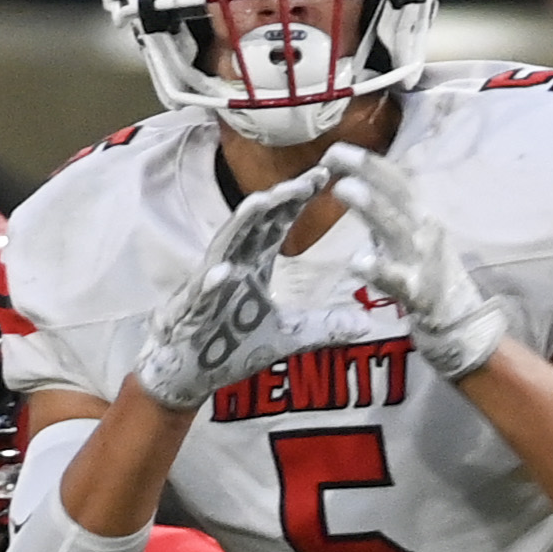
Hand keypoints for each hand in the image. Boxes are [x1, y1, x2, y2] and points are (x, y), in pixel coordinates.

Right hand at [133, 181, 348, 411]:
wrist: (187, 375)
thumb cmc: (228, 347)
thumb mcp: (288, 337)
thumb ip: (324, 327)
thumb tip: (365, 323)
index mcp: (252, 265)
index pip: (277, 224)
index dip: (296, 200)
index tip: (323, 176)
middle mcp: (230, 265)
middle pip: (254, 225)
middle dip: (277, 200)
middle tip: (304, 181)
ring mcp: (207, 286)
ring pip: (224, 247)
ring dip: (242, 225)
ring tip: (261, 202)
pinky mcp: (191, 313)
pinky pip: (200, 295)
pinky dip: (211, 282)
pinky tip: (223, 272)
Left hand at [317, 144, 506, 380]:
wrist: (460, 318)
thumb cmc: (428, 273)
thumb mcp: (410, 235)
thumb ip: (386, 213)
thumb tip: (356, 184)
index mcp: (420, 215)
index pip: (396, 179)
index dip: (368, 161)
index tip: (336, 149)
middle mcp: (423, 229)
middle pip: (397, 192)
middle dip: (367, 169)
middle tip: (333, 154)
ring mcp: (421, 259)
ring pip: (395, 227)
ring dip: (371, 206)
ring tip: (343, 189)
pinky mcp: (417, 290)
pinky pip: (395, 278)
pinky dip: (377, 269)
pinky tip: (357, 262)